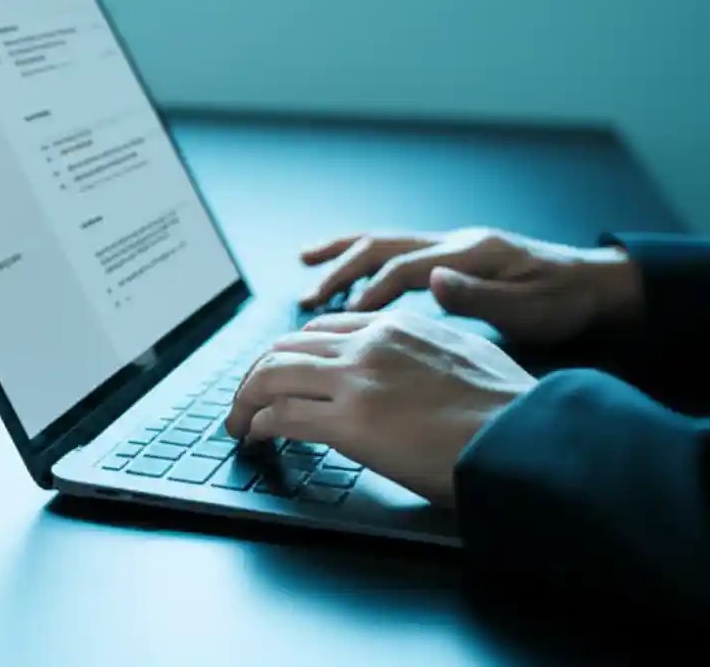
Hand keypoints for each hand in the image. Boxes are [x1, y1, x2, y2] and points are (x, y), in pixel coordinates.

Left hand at [226, 311, 534, 505]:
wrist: (526, 438)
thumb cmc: (508, 410)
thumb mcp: (465, 353)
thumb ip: (426, 349)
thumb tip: (415, 363)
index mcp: (398, 325)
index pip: (323, 328)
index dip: (293, 353)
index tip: (282, 373)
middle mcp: (370, 343)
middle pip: (286, 346)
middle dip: (257, 373)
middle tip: (245, 399)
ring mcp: (357, 380)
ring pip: (272, 374)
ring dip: (245, 399)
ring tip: (238, 421)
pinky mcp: (349, 421)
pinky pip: (282, 415)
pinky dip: (258, 425)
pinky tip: (255, 436)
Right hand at [297, 228, 642, 343]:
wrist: (594, 287)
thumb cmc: (565, 302)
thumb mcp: (531, 307)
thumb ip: (480, 295)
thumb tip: (434, 282)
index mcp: (470, 253)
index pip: (404, 269)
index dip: (368, 292)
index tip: (340, 321)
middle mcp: (453, 243)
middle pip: (381, 246)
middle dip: (339, 270)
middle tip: (306, 299)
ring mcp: (450, 247)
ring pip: (383, 244)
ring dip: (341, 260)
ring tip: (307, 279)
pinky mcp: (450, 258)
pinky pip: (395, 255)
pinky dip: (363, 263)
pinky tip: (346, 282)